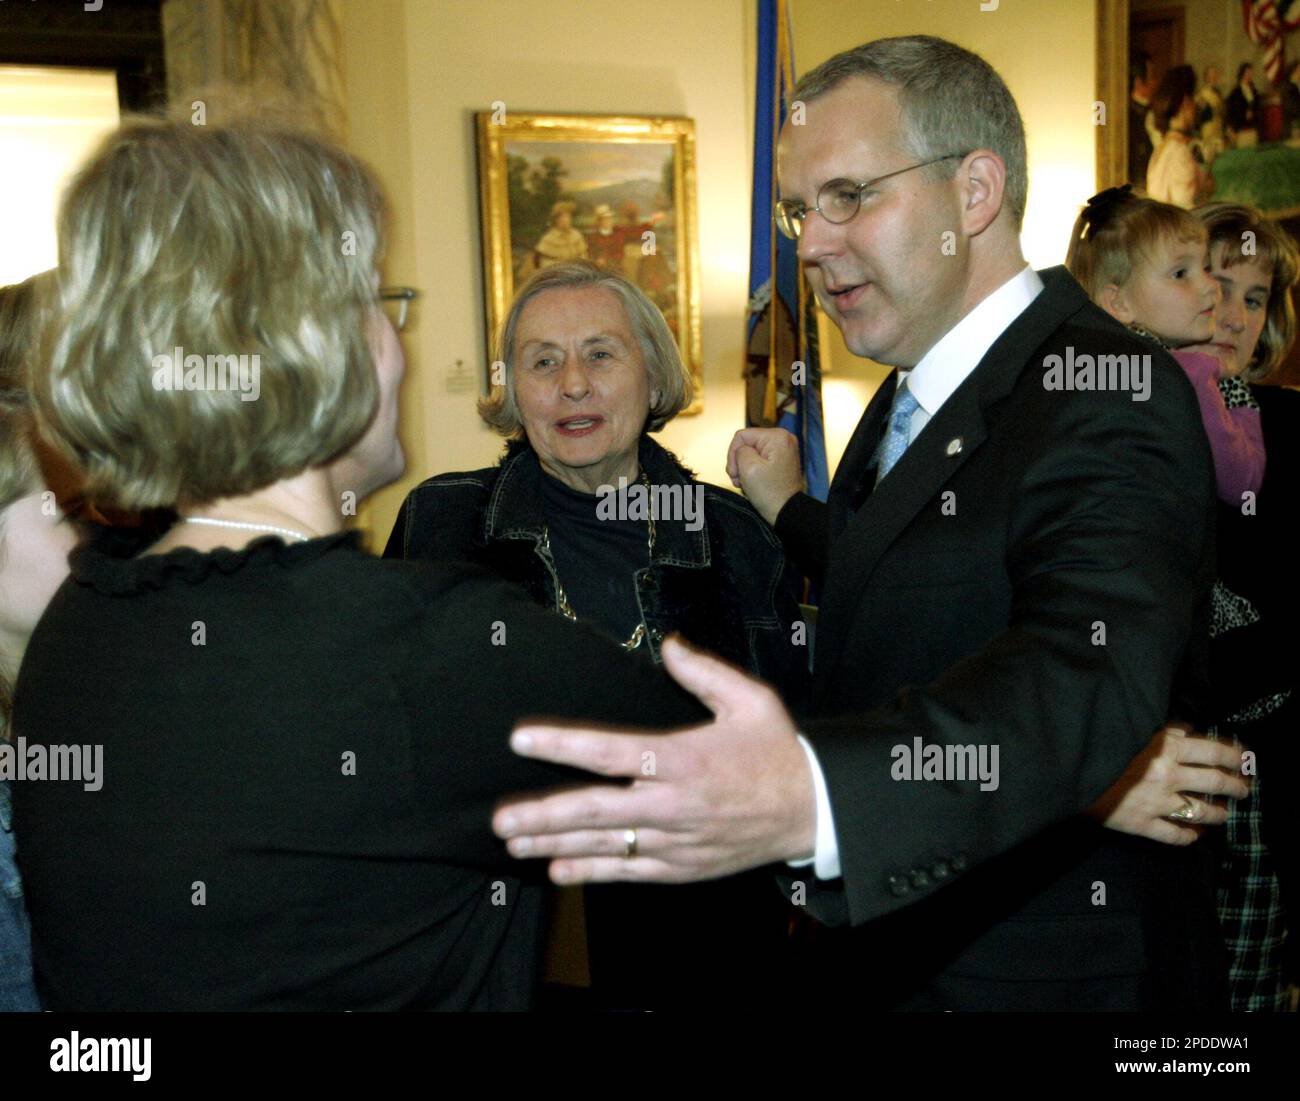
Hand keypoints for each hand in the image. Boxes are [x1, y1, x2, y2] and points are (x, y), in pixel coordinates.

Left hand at [493, 635, 814, 883]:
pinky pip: (629, 872)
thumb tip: (668, 644)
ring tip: (512, 842)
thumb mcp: (750, 699)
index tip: (521, 739)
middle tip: (499, 818)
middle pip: (594, 810)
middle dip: (542, 815)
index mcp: (683, 758)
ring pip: (604, 845)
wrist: (812, 810)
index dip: (562, 744)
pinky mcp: (682, 867)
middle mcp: (673, 804)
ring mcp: (676, 840)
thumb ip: (703, 672)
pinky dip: (591, 871)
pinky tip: (558, 869)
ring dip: (554, 843)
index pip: (610, 751)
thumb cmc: (777, 750)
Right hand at [725, 427, 803, 524]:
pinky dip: (752, 470)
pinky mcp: (780, 460)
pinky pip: (758, 459)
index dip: (732, 454)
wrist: (786, 512)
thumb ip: (740, 451)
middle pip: (746, 444)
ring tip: (745, 483)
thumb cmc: (771, 494)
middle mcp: (782, 439)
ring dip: (744, 468)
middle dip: (739, 462)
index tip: (735, 473)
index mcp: (776, 437)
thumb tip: (741, 450)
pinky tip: (751, 482)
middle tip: (739, 479)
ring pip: (750, 452)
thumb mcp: (748, 467)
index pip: (741, 436)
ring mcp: (783, 449)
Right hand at [1086, 722, 1248, 844]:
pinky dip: (1191, 835)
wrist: (1070, 773)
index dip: (1235, 756)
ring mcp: (1157, 803)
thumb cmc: (1101, 745)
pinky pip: (1176, 835)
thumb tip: (1190, 730)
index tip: (1245, 759)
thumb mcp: (1133, 729)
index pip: (1214, 751)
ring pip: (1202, 811)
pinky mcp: (1143, 824)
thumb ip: (1163, 730)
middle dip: (1236, 786)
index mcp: (1166, 748)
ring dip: (1219, 812)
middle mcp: (1169, 776)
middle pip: (1215, 782)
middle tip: (1244, 789)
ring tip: (1225, 812)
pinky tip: (1197, 833)